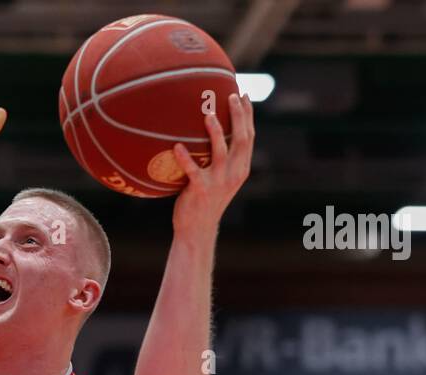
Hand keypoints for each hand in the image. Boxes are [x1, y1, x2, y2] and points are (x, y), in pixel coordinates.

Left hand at [171, 92, 253, 234]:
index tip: (244, 95)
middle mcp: (234, 173)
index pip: (249, 137)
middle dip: (239, 115)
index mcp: (241, 168)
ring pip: (221, 151)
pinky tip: (176, 146)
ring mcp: (219, 182)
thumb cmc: (204, 199)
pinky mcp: (201, 190)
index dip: (248, 115)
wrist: (197, 229)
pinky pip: (193, 171)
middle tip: (230, 95)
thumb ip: (220, 159)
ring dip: (216, 131)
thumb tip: (210, 133)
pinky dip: (185, 158)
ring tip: (208, 114)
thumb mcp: (218, 178)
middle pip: (242, 139)